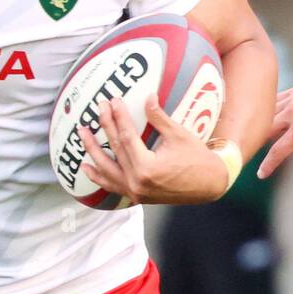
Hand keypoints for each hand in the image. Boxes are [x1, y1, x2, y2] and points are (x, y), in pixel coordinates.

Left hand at [77, 95, 229, 205]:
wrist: (210, 185)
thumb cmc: (197, 159)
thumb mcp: (179, 135)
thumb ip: (159, 118)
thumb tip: (148, 97)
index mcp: (147, 168)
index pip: (127, 137)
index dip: (119, 117)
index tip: (113, 101)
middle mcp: (137, 183)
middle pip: (115, 149)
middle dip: (105, 126)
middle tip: (98, 107)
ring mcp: (135, 192)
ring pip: (107, 169)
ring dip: (92, 151)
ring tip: (82, 134)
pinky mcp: (136, 197)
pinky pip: (112, 186)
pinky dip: (98, 177)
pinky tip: (86, 167)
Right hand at [257, 72, 292, 179]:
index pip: (278, 151)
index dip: (268, 165)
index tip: (261, 174)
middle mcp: (291, 115)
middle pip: (266, 132)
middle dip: (259, 144)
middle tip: (256, 153)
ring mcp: (290, 101)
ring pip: (267, 115)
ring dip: (262, 127)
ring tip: (258, 135)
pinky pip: (273, 101)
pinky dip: (268, 110)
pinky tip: (267, 115)